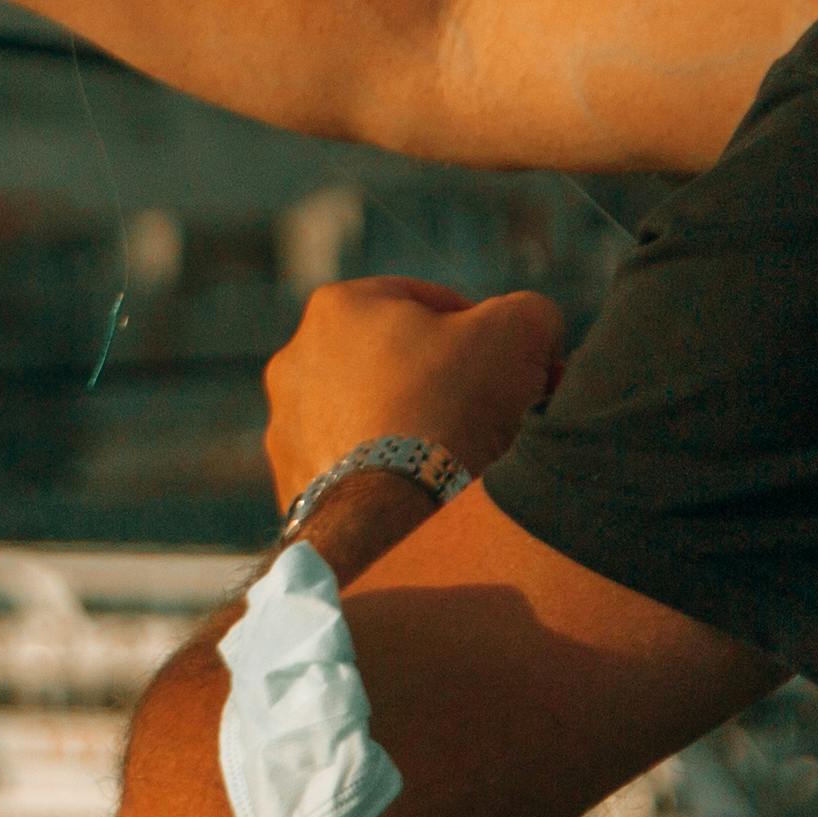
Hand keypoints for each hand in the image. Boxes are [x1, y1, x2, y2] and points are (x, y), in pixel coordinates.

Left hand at [260, 274, 567, 513]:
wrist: (392, 514)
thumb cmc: (449, 406)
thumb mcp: (518, 331)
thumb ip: (529, 313)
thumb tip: (532, 332)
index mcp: (337, 307)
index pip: (428, 303)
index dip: (481, 331)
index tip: (511, 367)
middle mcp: (295, 361)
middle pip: (395, 363)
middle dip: (445, 383)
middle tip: (492, 414)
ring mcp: (285, 427)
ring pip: (371, 418)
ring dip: (413, 430)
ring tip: (459, 461)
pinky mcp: (291, 485)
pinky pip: (354, 471)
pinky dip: (387, 477)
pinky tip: (425, 495)